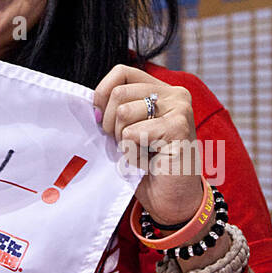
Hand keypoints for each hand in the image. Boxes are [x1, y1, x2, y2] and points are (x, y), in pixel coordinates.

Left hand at [93, 64, 202, 225]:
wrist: (172, 201)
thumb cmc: (149, 167)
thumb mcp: (127, 131)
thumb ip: (115, 111)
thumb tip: (91, 105)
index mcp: (162, 90)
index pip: (122, 71)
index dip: (103, 93)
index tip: (103, 120)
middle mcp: (175, 94)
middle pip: (118, 93)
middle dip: (111, 125)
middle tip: (127, 145)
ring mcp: (180, 109)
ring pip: (123, 112)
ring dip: (123, 142)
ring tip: (141, 154)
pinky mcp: (179, 127)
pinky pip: (132, 134)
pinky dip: (132, 155)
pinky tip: (149, 164)